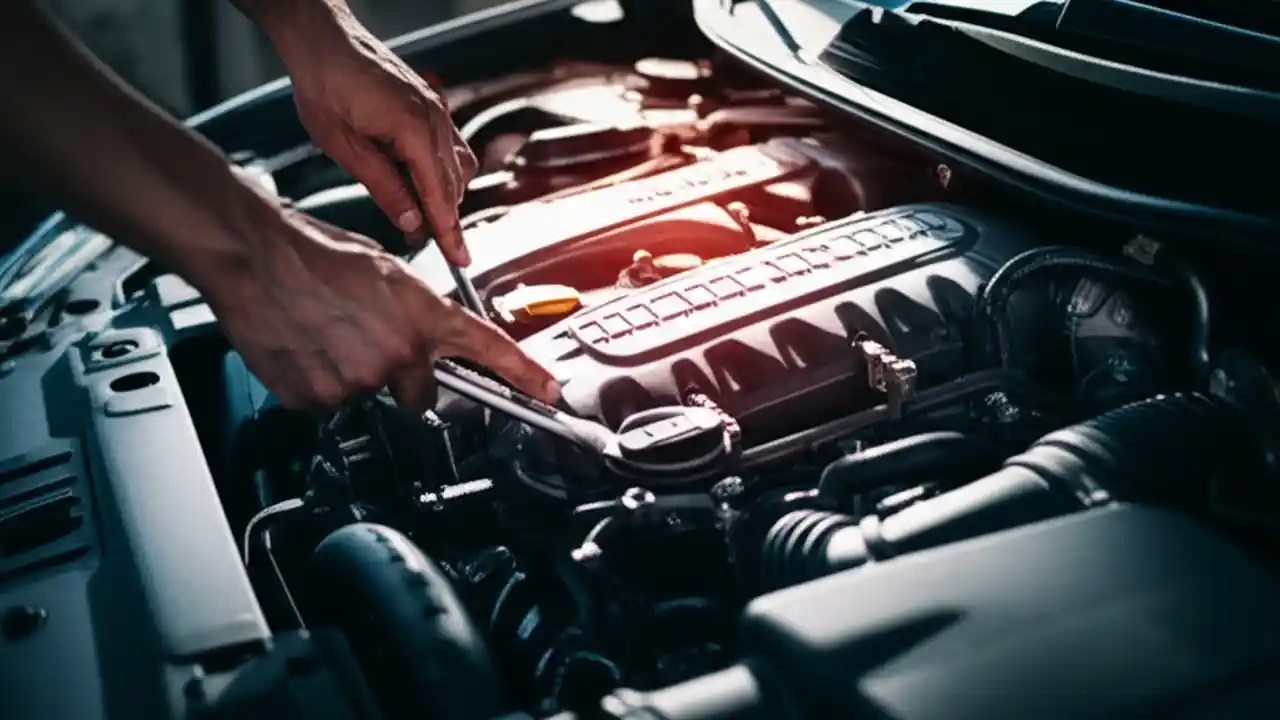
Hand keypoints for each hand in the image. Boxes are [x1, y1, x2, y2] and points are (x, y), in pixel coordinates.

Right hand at [199, 203, 557, 413]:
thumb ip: (417, 313)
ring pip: (369, 396)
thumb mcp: (387, 273)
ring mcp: (358, 382)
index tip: (550, 394)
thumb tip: (427, 339)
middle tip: (368, 342)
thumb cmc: (315, 253)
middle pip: (420, 394)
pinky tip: (307, 348)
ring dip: (354, 374)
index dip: (525, 376)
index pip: (489, 351)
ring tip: (326, 333)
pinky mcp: (319, 399)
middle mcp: (399, 354)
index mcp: (423, 315)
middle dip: (403, 377)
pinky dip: (321, 382)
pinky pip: (331, 403)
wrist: (255, 257)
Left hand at [258, 1, 477, 263]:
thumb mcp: (344, 146)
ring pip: (458, 167)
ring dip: (442, 193)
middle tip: (418, 240)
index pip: (440, 194)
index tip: (461, 261)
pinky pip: (451, 147)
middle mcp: (435, 120)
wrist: (324, 40)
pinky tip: (417, 179)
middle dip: (442, 216)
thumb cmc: (324, 88)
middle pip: (453, 185)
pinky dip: (441, 171)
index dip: (450, 231)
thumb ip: (384, 187)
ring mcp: (438, 111)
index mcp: (415, 130)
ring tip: (415, 212)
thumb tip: (412, 224)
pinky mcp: (431, 106)